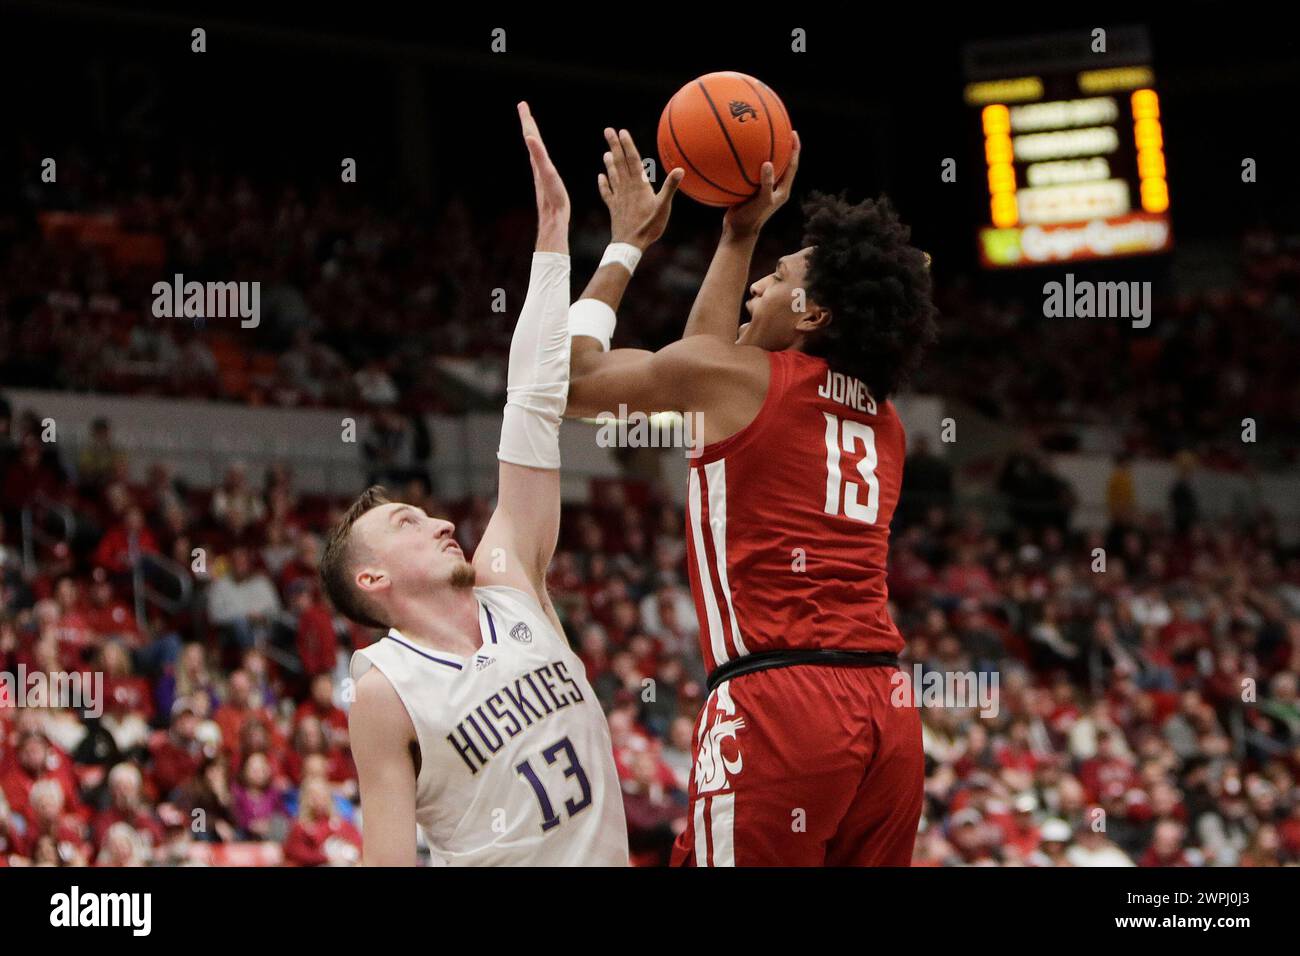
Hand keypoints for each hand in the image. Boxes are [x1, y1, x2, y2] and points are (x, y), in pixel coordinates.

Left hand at [518, 101, 569, 225]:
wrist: (553, 221)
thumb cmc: (553, 199)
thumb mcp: (547, 174)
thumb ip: (538, 155)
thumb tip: (529, 137)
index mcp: (537, 160)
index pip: (530, 135)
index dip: (527, 119)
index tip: (522, 104)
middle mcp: (537, 165)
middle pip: (531, 139)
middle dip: (528, 122)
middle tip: (523, 107)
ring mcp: (541, 173)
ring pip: (534, 150)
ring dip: (532, 136)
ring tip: (530, 126)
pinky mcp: (546, 181)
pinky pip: (540, 161)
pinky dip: (538, 151)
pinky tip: (539, 154)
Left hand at [598, 127, 682, 250]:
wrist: (630, 244)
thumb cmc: (649, 226)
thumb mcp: (663, 207)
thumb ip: (670, 187)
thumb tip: (680, 170)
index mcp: (639, 185)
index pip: (633, 160)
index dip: (627, 145)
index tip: (622, 131)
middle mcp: (626, 188)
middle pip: (619, 163)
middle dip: (614, 146)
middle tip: (608, 130)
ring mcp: (618, 197)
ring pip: (612, 175)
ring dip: (609, 163)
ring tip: (606, 152)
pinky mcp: (613, 208)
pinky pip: (607, 193)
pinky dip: (603, 184)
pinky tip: (600, 177)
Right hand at [722, 130, 800, 237]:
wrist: (738, 231)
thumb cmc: (752, 218)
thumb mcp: (761, 200)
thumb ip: (766, 183)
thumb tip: (768, 163)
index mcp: (782, 190)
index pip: (792, 165)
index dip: (794, 149)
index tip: (793, 133)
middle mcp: (775, 188)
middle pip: (782, 163)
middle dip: (782, 147)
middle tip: (779, 129)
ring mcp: (763, 190)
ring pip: (766, 167)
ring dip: (765, 153)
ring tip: (759, 137)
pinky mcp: (751, 191)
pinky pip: (750, 173)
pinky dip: (746, 163)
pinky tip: (737, 154)